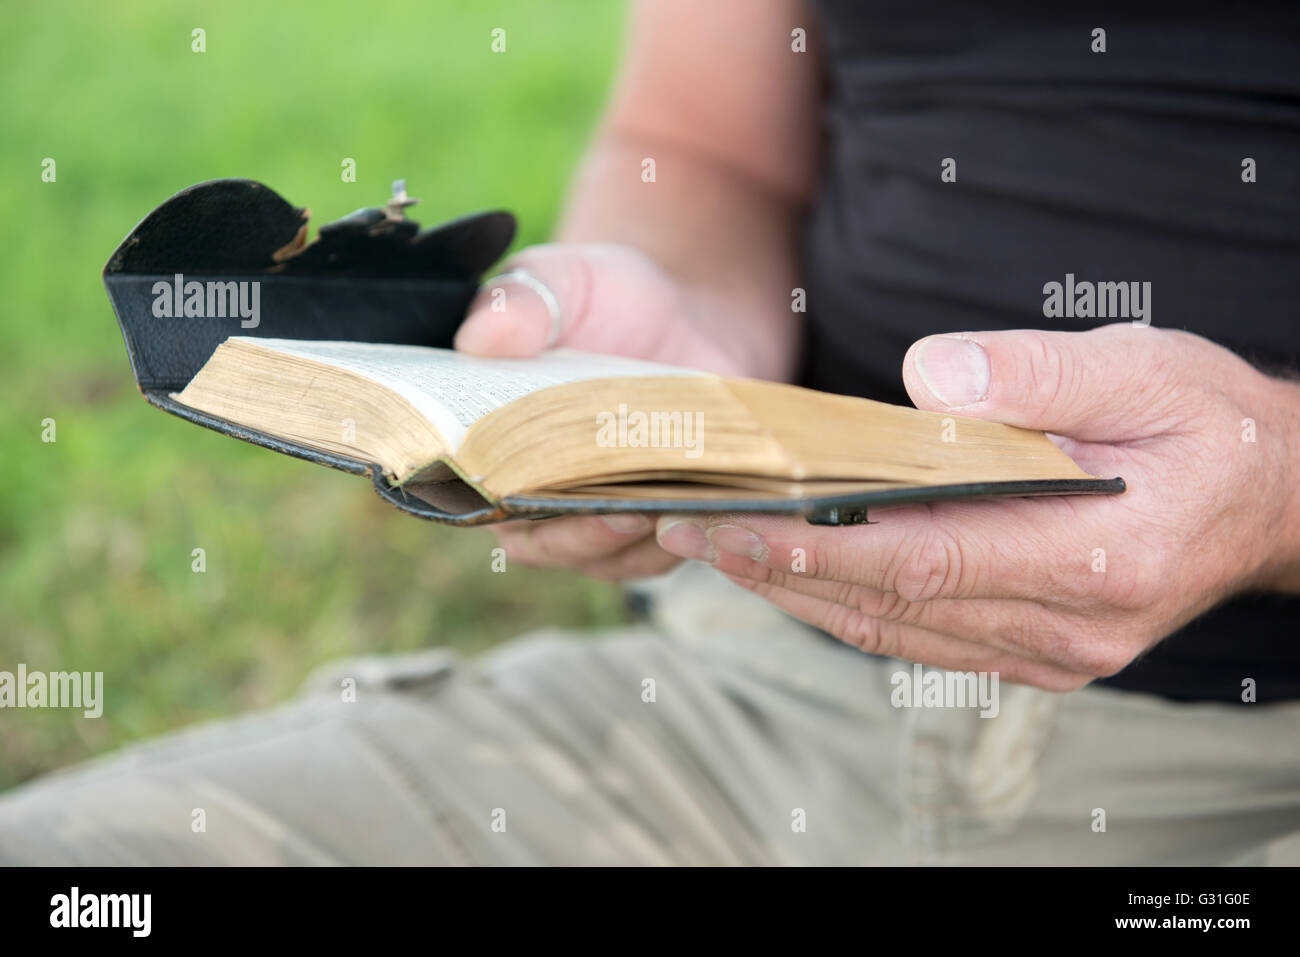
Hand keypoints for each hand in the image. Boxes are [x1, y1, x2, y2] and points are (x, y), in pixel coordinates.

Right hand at [457, 242, 747, 579]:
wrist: (690, 313)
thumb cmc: (610, 297)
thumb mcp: (563, 281)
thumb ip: (521, 303)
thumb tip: (480, 336)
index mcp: (493, 442)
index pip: (473, 494)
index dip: (499, 504)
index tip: (535, 494)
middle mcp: (540, 494)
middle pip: (547, 543)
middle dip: (585, 536)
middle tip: (626, 513)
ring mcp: (603, 517)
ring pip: (612, 557)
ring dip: (642, 543)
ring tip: (674, 510)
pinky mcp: (661, 522)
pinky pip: (670, 549)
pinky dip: (691, 535)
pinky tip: (715, 510)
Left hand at [654, 324, 1299, 689]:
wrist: (1268, 498)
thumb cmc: (1209, 425)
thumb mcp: (1147, 368)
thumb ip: (1039, 374)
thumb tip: (929, 379)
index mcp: (1100, 556)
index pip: (929, 560)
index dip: (822, 547)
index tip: (734, 521)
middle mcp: (1068, 628)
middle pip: (892, 605)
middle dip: (780, 570)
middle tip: (687, 529)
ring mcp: (1051, 654)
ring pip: (894, 631)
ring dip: (797, 593)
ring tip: (714, 547)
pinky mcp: (1035, 653)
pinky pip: (919, 635)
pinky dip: (845, 605)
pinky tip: (790, 570)